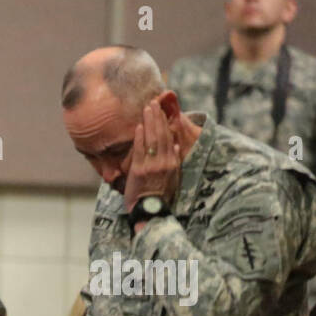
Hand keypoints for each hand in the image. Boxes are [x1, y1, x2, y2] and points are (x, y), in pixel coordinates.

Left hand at [123, 96, 181, 214]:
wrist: (149, 212)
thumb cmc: (159, 195)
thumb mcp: (172, 178)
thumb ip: (173, 161)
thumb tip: (175, 146)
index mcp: (173, 163)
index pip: (170, 138)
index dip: (165, 123)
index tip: (162, 111)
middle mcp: (165, 162)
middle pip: (162, 135)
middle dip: (158, 117)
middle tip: (153, 103)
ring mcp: (152, 166)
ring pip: (152, 139)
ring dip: (150, 122)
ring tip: (147, 109)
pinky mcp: (140, 171)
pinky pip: (141, 150)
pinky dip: (140, 137)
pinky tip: (139, 126)